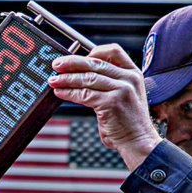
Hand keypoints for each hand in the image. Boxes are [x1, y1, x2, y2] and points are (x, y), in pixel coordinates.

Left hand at [48, 45, 161, 170]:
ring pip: (88, 78)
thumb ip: (109, 82)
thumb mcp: (125, 95)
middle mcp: (129, 78)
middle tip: (57, 64)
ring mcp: (121, 90)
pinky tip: (60, 93)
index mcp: (133, 73)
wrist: (138, 141)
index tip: (76, 57)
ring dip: (67, 79)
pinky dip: (69, 93)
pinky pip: (84, 94)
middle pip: (95, 63)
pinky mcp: (111, 103)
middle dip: (72, 63)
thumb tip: (80, 74)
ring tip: (53, 80)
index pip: (113, 51)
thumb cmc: (127, 121)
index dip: (93, 51)